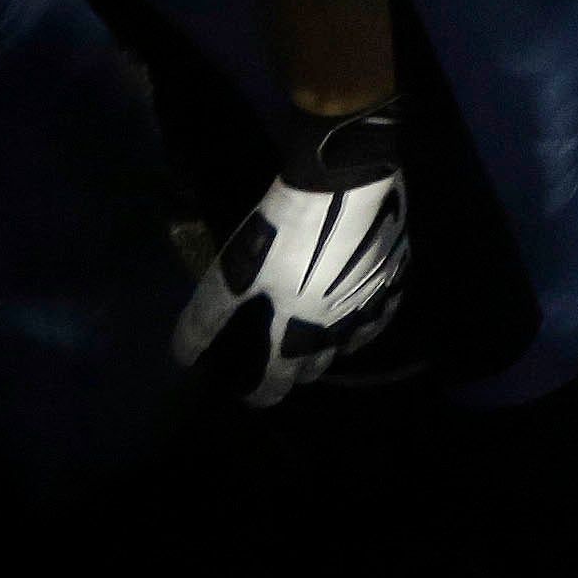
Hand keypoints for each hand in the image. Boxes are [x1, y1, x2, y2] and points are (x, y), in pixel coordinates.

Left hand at [176, 105, 409, 405]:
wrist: (345, 181)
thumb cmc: (284, 230)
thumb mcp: (234, 272)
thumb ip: (208, 317)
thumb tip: (182, 356)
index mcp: (297, 334)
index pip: (277, 380)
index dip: (261, 393)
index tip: (251, 396)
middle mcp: (337, 331)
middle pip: (315, 365)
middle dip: (296, 370)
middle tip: (283, 362)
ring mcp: (371, 304)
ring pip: (352, 343)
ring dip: (333, 348)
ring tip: (322, 342)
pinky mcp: (395, 274)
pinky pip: (384, 311)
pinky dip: (368, 320)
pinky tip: (363, 310)